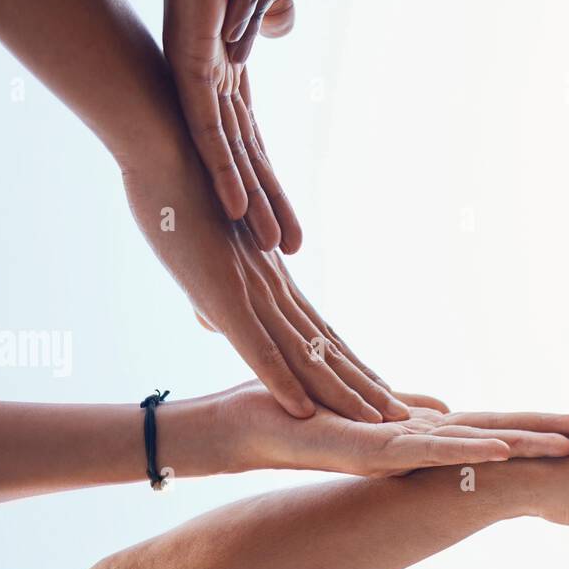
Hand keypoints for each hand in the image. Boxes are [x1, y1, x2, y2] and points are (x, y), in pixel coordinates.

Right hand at [119, 132, 400, 421]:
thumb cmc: (178, 192)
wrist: (166, 147)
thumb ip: (212, 294)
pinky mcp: (223, 293)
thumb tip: (213, 322)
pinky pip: (256, 345)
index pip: (318, 333)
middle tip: (402, 417)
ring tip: (380, 422)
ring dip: (339, 394)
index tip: (377, 391)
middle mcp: (271, 288)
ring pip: (305, 354)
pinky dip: (280, 380)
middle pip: (326, 348)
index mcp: (268, 281)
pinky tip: (303, 410)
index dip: (347, 366)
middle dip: (362, 385)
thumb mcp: (199, 259)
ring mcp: (251, 291)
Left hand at [158, 0, 300, 252]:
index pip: (255, 132)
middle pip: (244, 154)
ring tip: (273, 249)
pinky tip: (233, 207)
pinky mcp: (188, 59)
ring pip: (222, 153)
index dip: (274, 176)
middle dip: (269, 206)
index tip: (292, 211)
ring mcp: (196, 69)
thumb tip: (283, 24)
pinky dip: (220, 169)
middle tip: (292, 252)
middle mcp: (209, 73)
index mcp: (228, 59)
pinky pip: (203, 127)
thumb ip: (275, 5)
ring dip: (248, 203)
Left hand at [214, 381, 568, 476]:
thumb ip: (401, 405)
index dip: (526, 421)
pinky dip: (467, 449)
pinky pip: (425, 451)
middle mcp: (410, 445)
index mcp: (410, 429)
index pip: (480, 422)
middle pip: (485, 435)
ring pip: (467, 447)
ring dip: (517, 445)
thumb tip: (437, 406)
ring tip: (563, 444)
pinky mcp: (369, 453)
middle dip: (536, 435)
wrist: (238, 425)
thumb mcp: (363, 403)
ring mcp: (393, 451)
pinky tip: (502, 446)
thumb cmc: (294, 411)